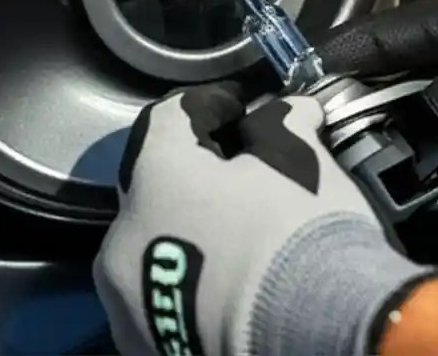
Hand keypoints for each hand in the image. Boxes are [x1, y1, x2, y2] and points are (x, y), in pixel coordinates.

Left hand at [94, 83, 431, 355]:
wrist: (317, 337)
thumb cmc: (300, 236)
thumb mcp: (298, 158)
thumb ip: (280, 121)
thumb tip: (287, 112)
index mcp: (151, 179)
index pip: (170, 119)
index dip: (212, 105)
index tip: (245, 109)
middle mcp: (120, 239)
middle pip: (156, 189)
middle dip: (198, 177)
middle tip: (248, 177)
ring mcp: (127, 304)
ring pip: (155, 248)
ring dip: (191, 233)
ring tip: (244, 240)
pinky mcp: (146, 348)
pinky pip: (163, 300)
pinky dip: (192, 285)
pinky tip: (234, 288)